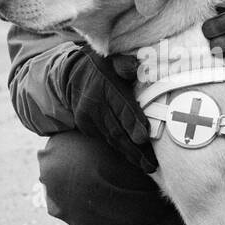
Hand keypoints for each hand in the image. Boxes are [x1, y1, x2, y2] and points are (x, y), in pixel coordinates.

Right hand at [62, 46, 158, 173]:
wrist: (72, 75)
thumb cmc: (103, 67)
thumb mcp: (112, 59)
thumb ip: (124, 64)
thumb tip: (132, 68)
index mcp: (105, 84)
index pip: (121, 106)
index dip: (132, 123)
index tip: (144, 138)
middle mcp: (94, 103)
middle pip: (117, 129)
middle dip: (136, 149)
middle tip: (152, 164)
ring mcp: (88, 117)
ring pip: (112, 139)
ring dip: (130, 154)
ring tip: (147, 166)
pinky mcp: (85, 126)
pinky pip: (106, 139)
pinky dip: (121, 149)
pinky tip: (134, 158)